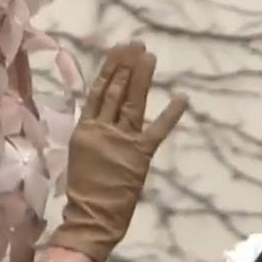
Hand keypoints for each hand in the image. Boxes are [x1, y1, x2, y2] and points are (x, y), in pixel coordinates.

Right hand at [50, 41, 188, 261]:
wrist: (89, 218)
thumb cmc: (83, 192)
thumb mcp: (80, 156)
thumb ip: (92, 134)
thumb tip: (101, 114)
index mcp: (84, 130)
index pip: (98, 93)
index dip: (109, 70)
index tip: (118, 50)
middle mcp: (101, 130)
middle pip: (115, 91)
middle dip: (126, 66)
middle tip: (135, 44)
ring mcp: (120, 140)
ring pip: (131, 102)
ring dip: (141, 78)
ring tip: (148, 56)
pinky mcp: (139, 154)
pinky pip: (157, 130)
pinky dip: (170, 114)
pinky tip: (181, 97)